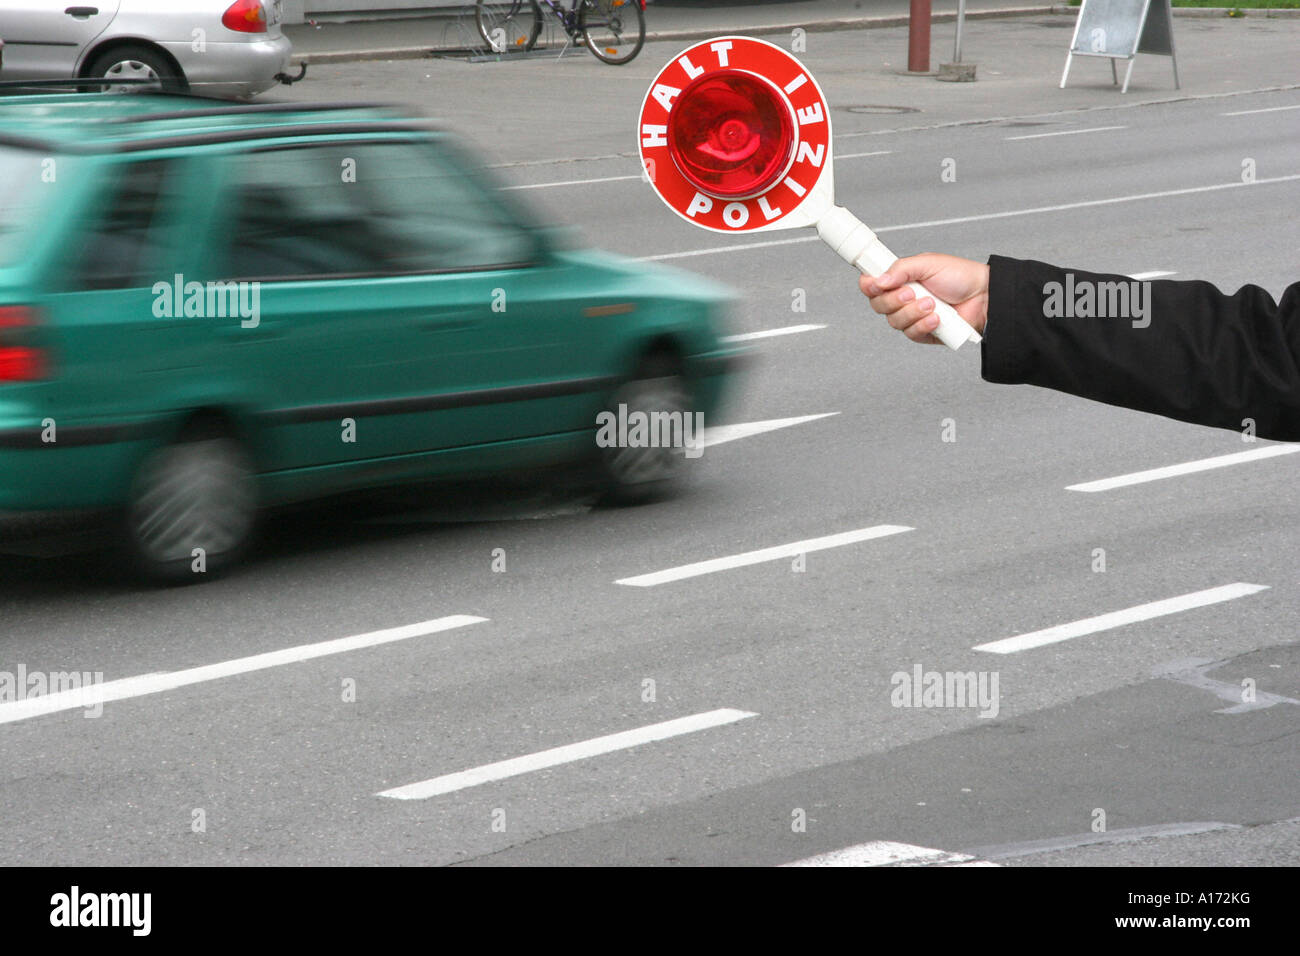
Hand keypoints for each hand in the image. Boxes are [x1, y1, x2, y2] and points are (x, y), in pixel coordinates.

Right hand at [859, 254, 989, 344]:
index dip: (869, 285)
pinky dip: (924, 325)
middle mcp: (903, 298)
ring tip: (932, 303)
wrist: (984, 296)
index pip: (872, 285)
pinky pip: (911, 334)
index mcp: (900, 279)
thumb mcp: (928, 263)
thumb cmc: (960, 277)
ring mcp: (911, 317)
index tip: (876, 284)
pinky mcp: (922, 332)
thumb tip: (879, 279)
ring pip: (894, 322)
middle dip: (894, 300)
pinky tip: (937, 318)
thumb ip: (901, 268)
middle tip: (912, 292)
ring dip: (913, 312)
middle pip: (878, 306)